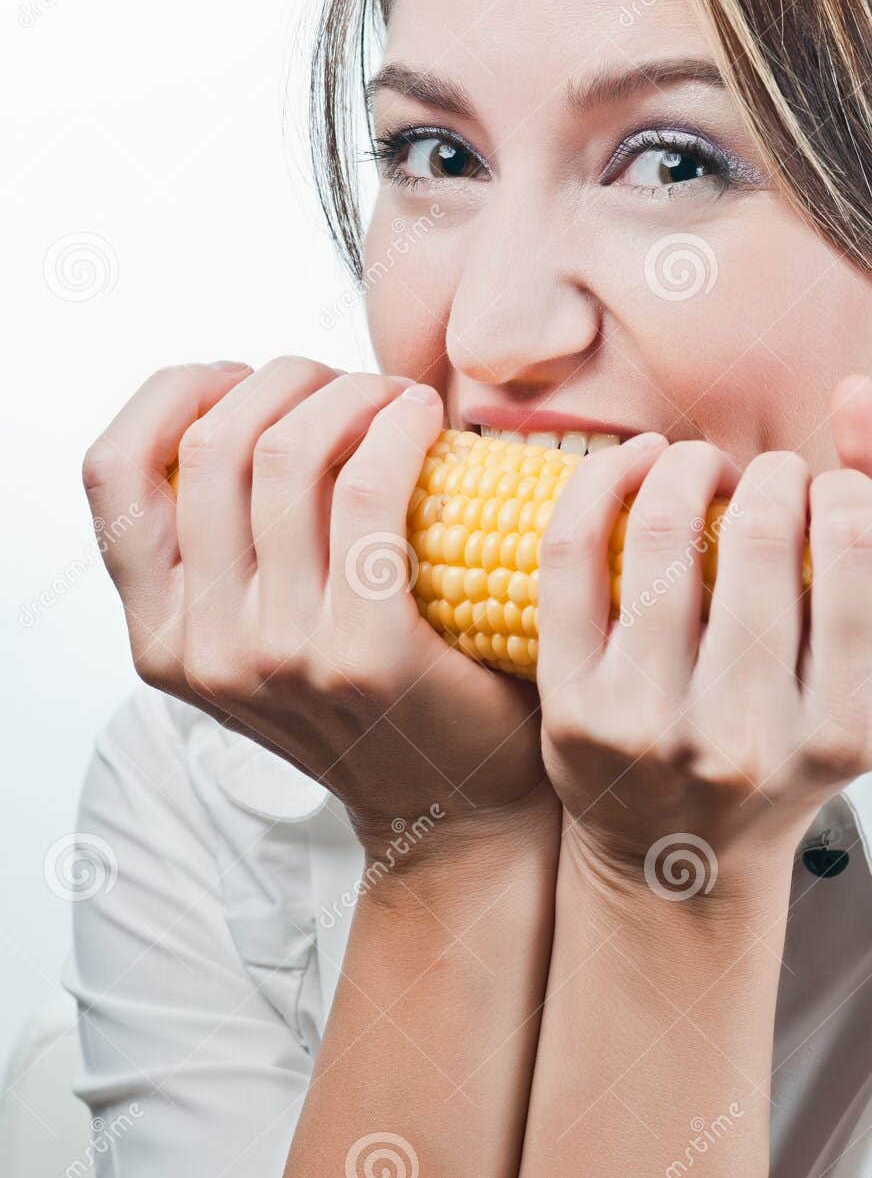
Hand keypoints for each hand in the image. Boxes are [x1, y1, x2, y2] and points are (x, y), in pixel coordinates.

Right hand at [82, 358, 553, 852]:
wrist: (452, 800)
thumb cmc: (366, 694)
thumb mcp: (258, 633)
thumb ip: (226, 548)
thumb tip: (239, 402)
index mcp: (161, 635)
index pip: (112, 473)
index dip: (172, 394)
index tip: (239, 377)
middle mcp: (204, 650)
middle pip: (213, 444)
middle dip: (285, 379)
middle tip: (344, 382)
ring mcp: (279, 656)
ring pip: (288, 454)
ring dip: (351, 394)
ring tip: (394, 397)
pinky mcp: (365, 654)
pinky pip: (368, 491)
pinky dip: (398, 429)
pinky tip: (425, 420)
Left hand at [534, 374, 871, 897]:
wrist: (678, 855)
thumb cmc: (785, 737)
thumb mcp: (864, 662)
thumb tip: (858, 395)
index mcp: (845, 730)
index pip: (858, 547)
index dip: (842, 488)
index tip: (824, 495)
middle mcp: (748, 738)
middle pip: (759, 531)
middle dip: (765, 472)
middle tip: (761, 478)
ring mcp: (650, 726)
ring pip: (663, 527)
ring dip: (685, 461)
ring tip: (699, 466)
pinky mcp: (572, 706)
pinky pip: (573, 549)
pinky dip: (602, 477)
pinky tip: (632, 461)